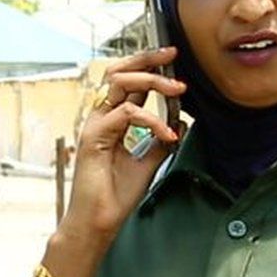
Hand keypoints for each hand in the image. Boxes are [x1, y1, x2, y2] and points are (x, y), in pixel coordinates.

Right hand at [60, 47, 184, 249]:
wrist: (98, 222)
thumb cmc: (116, 195)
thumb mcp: (148, 162)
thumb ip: (160, 140)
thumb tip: (182, 122)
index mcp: (110, 120)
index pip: (128, 82)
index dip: (148, 66)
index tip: (172, 59)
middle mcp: (100, 117)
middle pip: (118, 73)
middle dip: (146, 59)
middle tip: (171, 54)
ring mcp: (95, 125)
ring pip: (119, 84)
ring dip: (151, 81)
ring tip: (177, 89)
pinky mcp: (94, 137)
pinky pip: (126, 114)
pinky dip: (151, 119)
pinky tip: (167, 133)